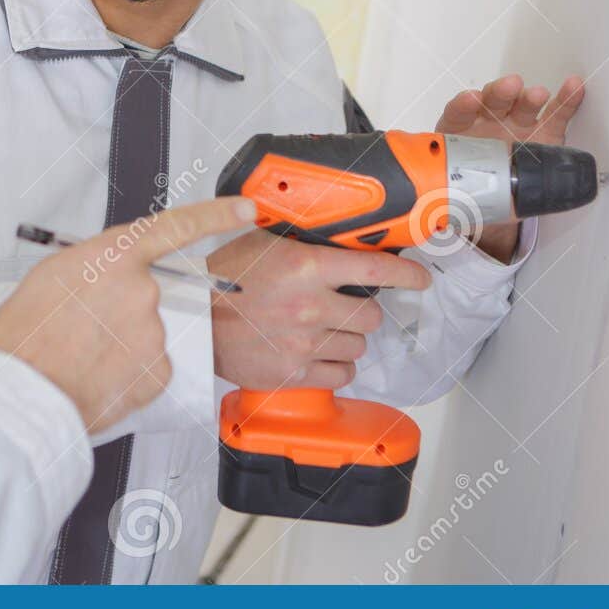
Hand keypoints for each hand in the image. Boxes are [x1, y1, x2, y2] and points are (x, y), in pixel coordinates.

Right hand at [0, 197, 256, 432]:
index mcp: (114, 257)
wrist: (21, 394)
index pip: (178, 226)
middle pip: (153, 293)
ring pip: (152, 334)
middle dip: (128, 309)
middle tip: (88, 329)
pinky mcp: (160, 373)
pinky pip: (153, 367)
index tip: (245, 209)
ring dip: (126, 344)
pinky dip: (131, 373)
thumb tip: (105, 277)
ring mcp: (155, 333)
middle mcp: (143, 291)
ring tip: (84, 357)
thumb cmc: (22, 337)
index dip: (217, 215)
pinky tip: (99, 377)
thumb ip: (92, 266)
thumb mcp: (50, 277)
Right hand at [207, 230, 430, 389]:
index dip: (407, 275)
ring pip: (358, 346)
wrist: (189, 320)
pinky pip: (341, 375)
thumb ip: (303, 240)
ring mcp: (303, 343)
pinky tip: (318, 354)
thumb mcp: (261, 241)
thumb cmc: (219, 278)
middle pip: (372, 315)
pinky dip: (336, 366)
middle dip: (362, 311)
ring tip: (321, 331)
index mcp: (306, 267)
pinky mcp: (294, 374)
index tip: (419, 278)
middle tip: (342, 307)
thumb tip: (338, 233)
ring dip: (347, 338)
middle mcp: (311, 306)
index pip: (378, 270)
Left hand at [436, 73, 586, 260]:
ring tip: (537, 95)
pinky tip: (573, 87)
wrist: (493, 193)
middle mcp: (489, 122)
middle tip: (509, 87)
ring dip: (529, 98)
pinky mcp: (544, 132)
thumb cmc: (470, 183)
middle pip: (492, 103)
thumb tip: (434, 216)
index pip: (459, 113)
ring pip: (522, 105)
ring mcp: (517, 125)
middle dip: (500, 94)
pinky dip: (566, 100)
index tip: (471, 100)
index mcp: (462, 132)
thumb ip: (448, 197)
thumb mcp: (455, 192)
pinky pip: (556, 114)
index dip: (464, 105)